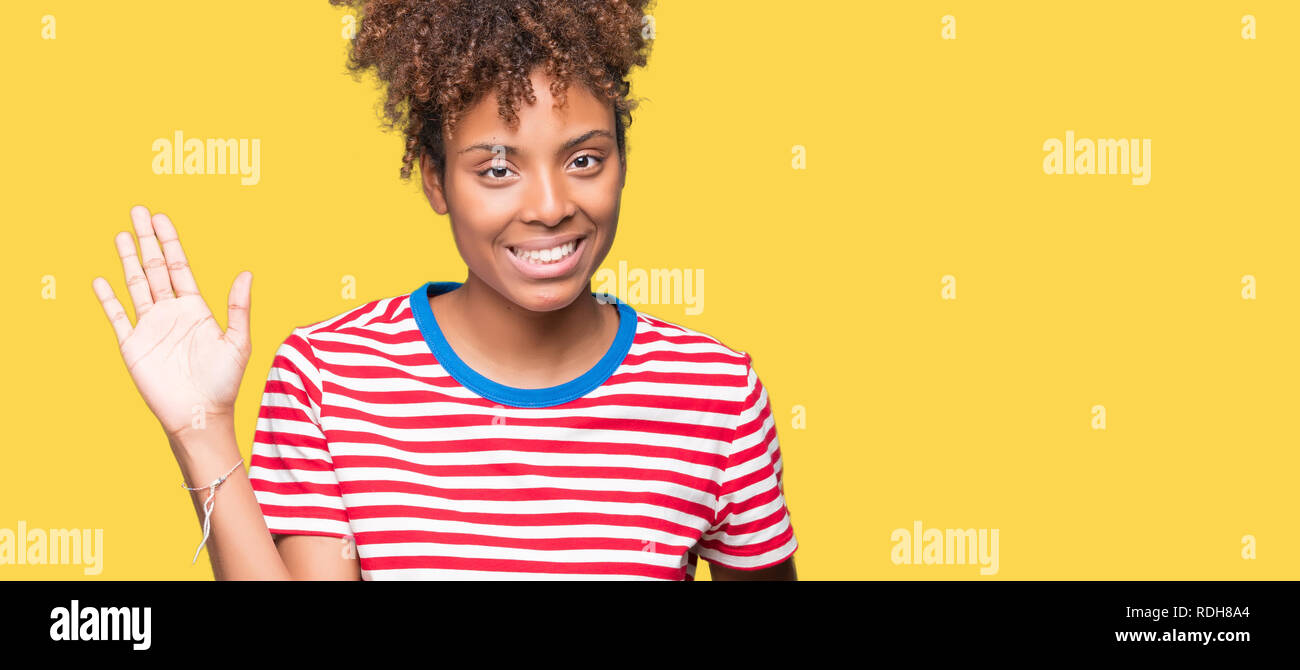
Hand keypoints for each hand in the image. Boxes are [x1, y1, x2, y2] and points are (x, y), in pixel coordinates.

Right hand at [92, 205, 252, 440]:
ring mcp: (150, 327)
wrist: (200, 415)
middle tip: (137, 210)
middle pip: (155, 269)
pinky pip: (117, 317)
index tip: (161, 218)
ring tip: (121, 234)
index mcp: (196, 309)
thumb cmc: (224, 383)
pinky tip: (100, 279)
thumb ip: (238, 307)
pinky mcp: (133, 345)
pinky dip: (108, 298)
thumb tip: (247, 272)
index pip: (180, 267)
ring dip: (127, 260)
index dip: (170, 242)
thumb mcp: (237, 342)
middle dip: (146, 241)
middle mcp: (171, 313)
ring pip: (135, 285)